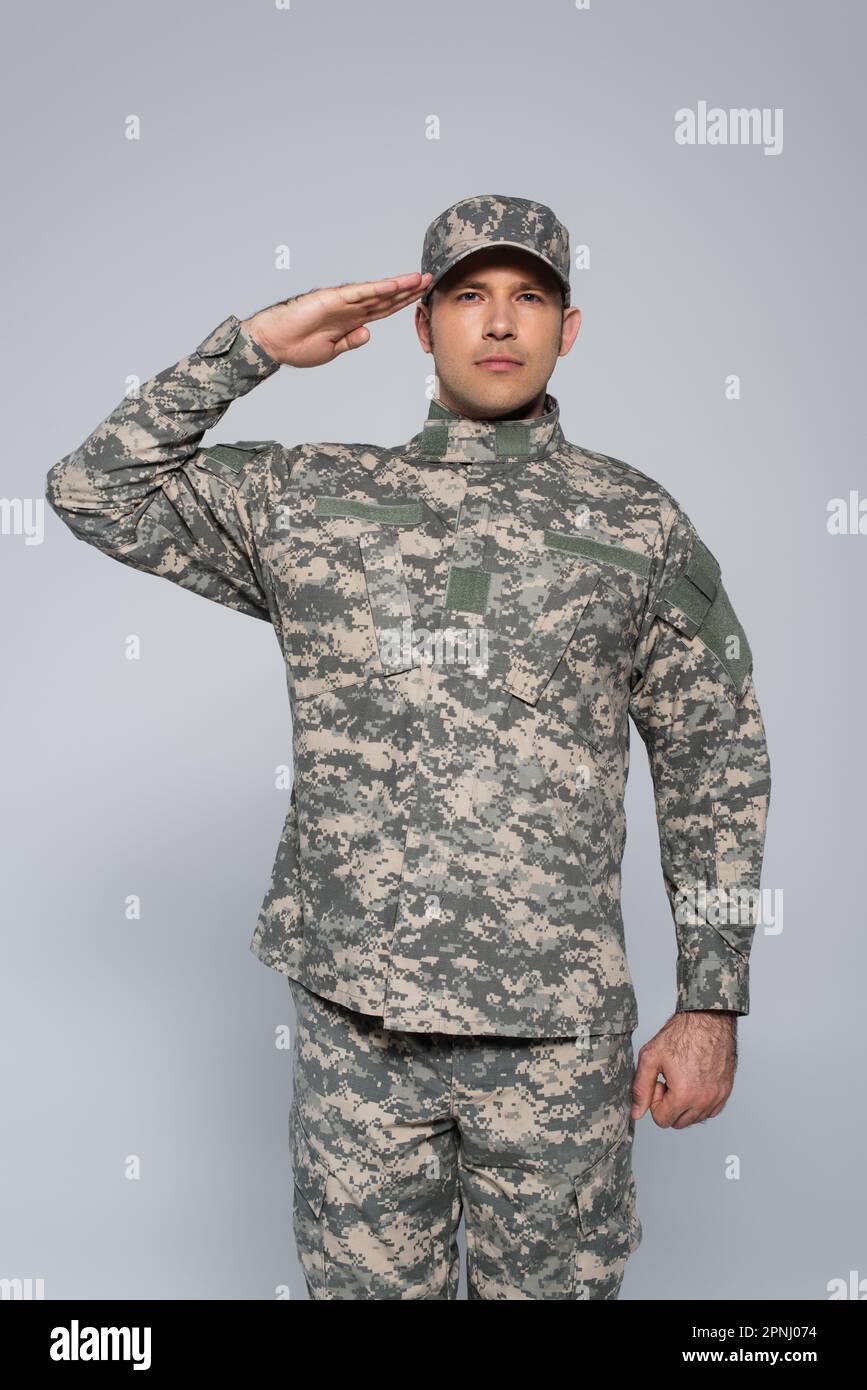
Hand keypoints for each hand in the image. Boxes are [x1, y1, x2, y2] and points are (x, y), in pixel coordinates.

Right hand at [240, 272, 432, 367]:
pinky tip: (395, 285)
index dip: (403, 303)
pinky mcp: (333, 299)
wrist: (274, 344)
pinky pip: (360, 293)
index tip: (421, 297)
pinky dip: (378, 289)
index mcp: (351, 321)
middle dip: (409, 290)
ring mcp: (342, 302)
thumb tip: (368, 334)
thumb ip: (350, 341)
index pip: (383, 310)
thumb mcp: (332, 350)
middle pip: (386, 298)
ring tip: (419, 278)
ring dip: (399, 286)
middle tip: (430, 280)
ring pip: (377, 293)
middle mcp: (350, 309)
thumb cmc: (297, 347)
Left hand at [630, 1011, 737, 1128]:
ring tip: (682, 1078)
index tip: (659, 1081)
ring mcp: (718, 1097)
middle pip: (678, 1122)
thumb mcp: (650, 1057)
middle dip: (669, 1105)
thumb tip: (637, 1113)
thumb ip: (641, 1089)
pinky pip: (710, 1111)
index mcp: (684, 1095)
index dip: (655, 1100)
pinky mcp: (726, 1091)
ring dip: (684, 1104)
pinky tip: (694, 1081)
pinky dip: (700, 1102)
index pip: (662, 1120)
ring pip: (694, 1118)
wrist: (708, 1019)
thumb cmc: (681, 1034)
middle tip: (669, 1080)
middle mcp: (704, 1100)